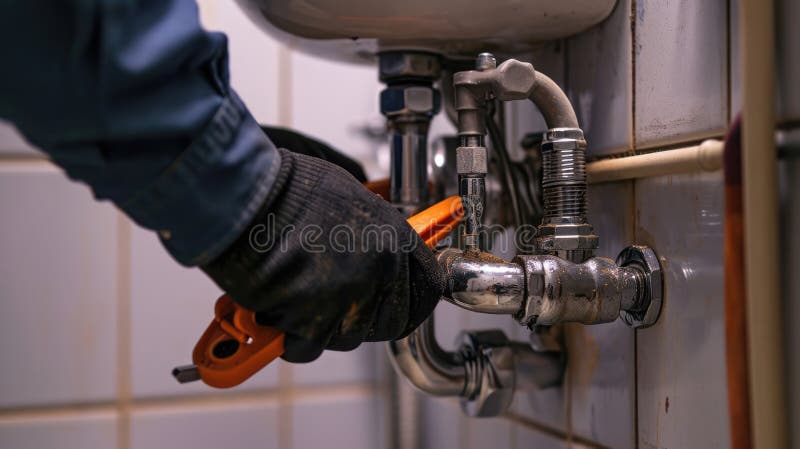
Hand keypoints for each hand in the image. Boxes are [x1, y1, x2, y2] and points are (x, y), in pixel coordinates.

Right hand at [201, 148, 443, 361]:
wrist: (248, 201)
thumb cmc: (288, 190)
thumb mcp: (348, 195)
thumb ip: (372, 227)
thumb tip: (376, 242)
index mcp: (394, 239)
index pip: (428, 286)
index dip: (414, 297)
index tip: (402, 300)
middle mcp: (379, 273)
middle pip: (394, 321)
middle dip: (371, 318)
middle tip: (346, 305)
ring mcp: (348, 301)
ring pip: (350, 336)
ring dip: (329, 326)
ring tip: (303, 296)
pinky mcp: (312, 323)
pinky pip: (310, 346)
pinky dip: (294, 337)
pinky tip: (282, 311)